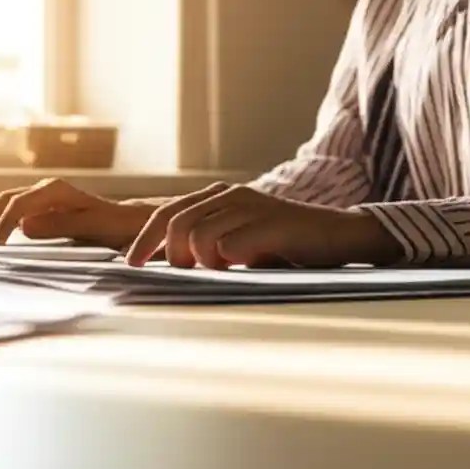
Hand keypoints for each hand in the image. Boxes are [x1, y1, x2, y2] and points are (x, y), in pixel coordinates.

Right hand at [0, 178, 156, 248]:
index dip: (4, 222)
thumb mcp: (91, 226)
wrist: (128, 221)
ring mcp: (44, 198)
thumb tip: (23, 225)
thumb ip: (58, 225)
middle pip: (7, 200)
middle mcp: (47, 189)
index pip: (19, 204)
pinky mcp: (44, 208)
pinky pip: (15, 210)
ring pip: (7, 202)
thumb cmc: (114, 224)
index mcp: (55, 190)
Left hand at [125, 183, 402, 268]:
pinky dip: (226, 260)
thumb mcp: (238, 241)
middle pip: (176, 223)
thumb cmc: (285, 245)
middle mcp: (230, 195)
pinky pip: (230, 244)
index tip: (130, 264)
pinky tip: (239, 266)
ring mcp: (251, 205)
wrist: (339, 237)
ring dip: (201, 260)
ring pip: (199, 234)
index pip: (166, 214)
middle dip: (172, 254)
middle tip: (185, 273)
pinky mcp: (272, 222)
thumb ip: (206, 246)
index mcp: (218, 197)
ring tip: (221, 270)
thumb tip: (169, 265)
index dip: (144, 239)